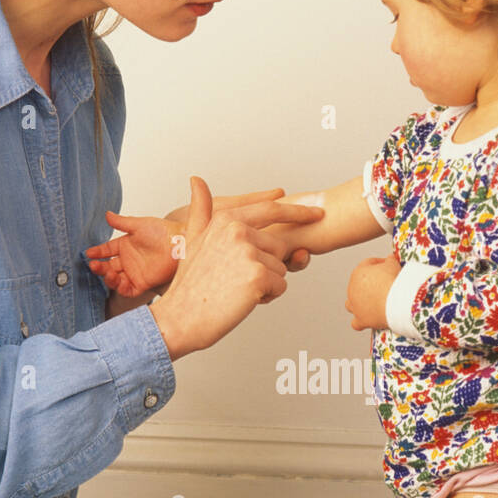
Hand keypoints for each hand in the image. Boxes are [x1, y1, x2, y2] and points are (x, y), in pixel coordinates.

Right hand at [84, 213, 180, 297]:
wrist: (180, 243)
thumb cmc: (163, 231)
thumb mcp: (139, 224)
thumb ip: (121, 222)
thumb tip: (106, 214)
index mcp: (126, 245)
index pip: (107, 250)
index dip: (97, 252)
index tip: (88, 253)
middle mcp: (128, 260)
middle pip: (108, 266)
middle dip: (99, 266)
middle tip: (93, 264)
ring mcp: (135, 272)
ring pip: (115, 279)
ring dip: (108, 277)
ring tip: (106, 272)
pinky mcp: (143, 283)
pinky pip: (128, 289)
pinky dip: (120, 287)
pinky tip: (117, 280)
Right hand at [149, 177, 324, 358]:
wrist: (180, 318)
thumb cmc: (191, 284)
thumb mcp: (193, 239)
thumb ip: (201, 210)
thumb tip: (197, 180)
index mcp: (227, 219)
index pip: (272, 210)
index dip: (298, 212)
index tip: (317, 214)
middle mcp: (238, 231)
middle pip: (280, 247)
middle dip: (268, 266)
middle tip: (236, 280)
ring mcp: (249, 253)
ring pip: (282, 268)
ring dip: (266, 284)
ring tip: (236, 290)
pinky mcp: (258, 276)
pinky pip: (281, 286)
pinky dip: (267, 297)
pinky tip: (242, 300)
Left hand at [345, 253, 400, 330]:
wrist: (395, 301)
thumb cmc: (393, 281)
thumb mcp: (392, 264)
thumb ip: (389, 260)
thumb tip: (390, 259)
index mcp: (358, 273)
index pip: (368, 264)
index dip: (380, 264)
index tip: (389, 266)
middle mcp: (352, 289)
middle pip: (359, 284)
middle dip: (371, 283)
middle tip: (386, 283)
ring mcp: (355, 305)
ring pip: (351, 304)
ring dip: (358, 303)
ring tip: (372, 303)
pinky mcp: (360, 319)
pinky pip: (356, 323)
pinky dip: (360, 321)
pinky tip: (368, 320)